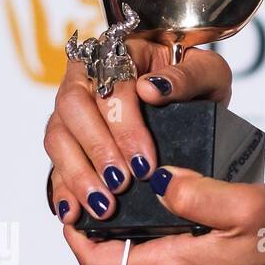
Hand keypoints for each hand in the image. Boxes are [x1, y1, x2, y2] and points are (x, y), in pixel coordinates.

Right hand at [44, 39, 231, 231]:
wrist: (191, 96)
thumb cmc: (197, 80)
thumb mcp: (208, 72)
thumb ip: (187, 76)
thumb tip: (151, 89)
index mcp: (119, 52)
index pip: (111, 84)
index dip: (124, 125)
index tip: (145, 161)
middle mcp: (87, 76)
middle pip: (73, 108)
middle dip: (97, 150)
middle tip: (120, 185)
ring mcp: (72, 108)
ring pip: (58, 136)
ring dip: (77, 173)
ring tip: (102, 205)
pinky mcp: (69, 137)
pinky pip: (55, 161)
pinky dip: (62, 188)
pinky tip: (73, 212)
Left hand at [60, 166, 264, 264]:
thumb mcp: (247, 204)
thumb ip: (197, 192)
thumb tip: (157, 179)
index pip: (98, 262)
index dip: (74, 235)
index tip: (71, 202)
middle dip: (87, 240)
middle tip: (86, 201)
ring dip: (111, 247)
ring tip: (113, 208)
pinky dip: (138, 252)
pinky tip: (154, 223)